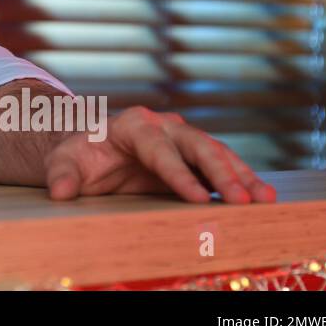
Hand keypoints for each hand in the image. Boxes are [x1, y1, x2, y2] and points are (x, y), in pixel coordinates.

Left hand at [43, 106, 276, 203]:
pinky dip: (241, 179)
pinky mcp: (191, 157)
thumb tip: (60, 191)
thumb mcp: (63, 162)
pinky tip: (261, 198)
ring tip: (265, 199)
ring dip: (241, 175)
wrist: (90, 149)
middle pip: (197, 146)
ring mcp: (181, 139)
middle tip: (244, 200)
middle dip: (222, 173)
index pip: (159, 150)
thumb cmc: (77, 155)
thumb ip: (62, 175)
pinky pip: (221, 166)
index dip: (178, 174)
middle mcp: (163, 127)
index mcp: (132, 125)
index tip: (198, 197)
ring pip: (216, 154)